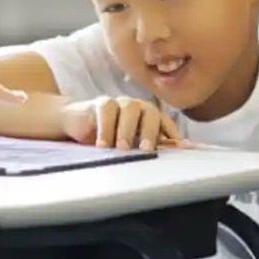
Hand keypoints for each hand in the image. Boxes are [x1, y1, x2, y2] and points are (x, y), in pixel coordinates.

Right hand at [62, 96, 181, 150]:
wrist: (78, 125)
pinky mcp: (100, 103)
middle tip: (146, 150)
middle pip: (151, 113)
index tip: (180, 147)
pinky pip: (107, 108)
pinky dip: (106, 127)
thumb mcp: (129, 147)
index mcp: (148, 117)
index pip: (165, 121)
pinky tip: (102, 144)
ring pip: (130, 108)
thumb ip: (145, 148)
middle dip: (150, 131)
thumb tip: (171, 154)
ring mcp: (120, 103)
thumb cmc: (108, 139)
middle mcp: (137, 107)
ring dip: (127, 129)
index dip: (172, 132)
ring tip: (121, 148)